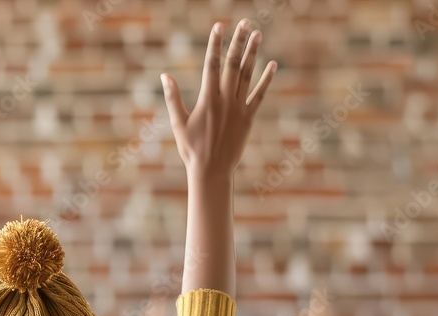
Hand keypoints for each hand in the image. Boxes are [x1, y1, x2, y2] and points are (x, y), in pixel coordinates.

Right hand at [161, 19, 275, 179]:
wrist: (212, 171)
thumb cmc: (191, 149)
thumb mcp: (178, 123)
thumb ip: (172, 98)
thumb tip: (164, 76)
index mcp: (207, 100)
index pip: (212, 65)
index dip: (216, 44)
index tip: (219, 27)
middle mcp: (225, 100)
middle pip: (232, 65)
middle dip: (238, 42)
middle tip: (244, 23)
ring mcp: (239, 109)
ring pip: (247, 75)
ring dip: (253, 54)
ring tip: (257, 34)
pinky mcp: (248, 119)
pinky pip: (260, 95)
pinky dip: (267, 79)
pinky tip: (273, 64)